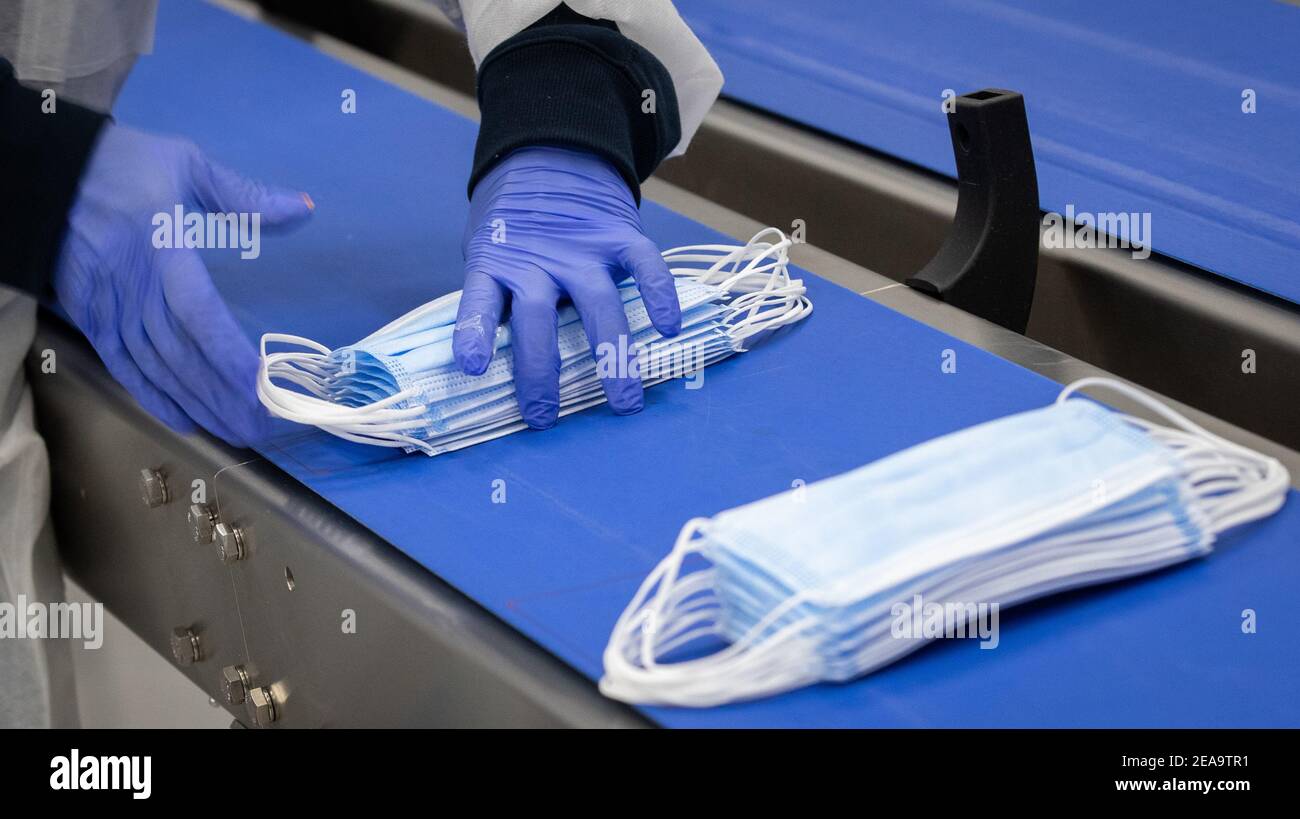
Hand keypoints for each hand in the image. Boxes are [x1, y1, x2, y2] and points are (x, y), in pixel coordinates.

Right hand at [53, 123, 312, 447]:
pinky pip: (124, 367)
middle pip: (182, 354)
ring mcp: (108, 308)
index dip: (228, 354)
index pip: (199, 313)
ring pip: (157, 368)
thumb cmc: (121, 164)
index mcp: (162, 249)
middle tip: (263, 428)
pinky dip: (155, 397)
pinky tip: (187, 421)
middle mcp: (134, 287)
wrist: (44, 170)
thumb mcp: (184, 164)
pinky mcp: (89, 319)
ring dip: (198, 404)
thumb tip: (304, 207)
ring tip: (237, 432)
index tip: (261, 384)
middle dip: (223, 395)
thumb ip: (243, 195)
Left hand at [452, 147, 680, 429]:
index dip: (475, 334)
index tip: (474, 367)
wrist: (548, 155)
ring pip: (596, 305)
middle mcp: (537, 261)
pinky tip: (668, 328)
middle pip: (538, 321)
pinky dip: (659, 294)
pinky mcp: (618, 236)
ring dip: (612, 356)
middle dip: (540, 374)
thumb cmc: (515, 224)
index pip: (480, 302)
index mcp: (495, 264)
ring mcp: (581, 250)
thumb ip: (495, 294)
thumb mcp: (489, 250)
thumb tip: (494, 364)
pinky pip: (643, 265)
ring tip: (625, 401)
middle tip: (544, 418)